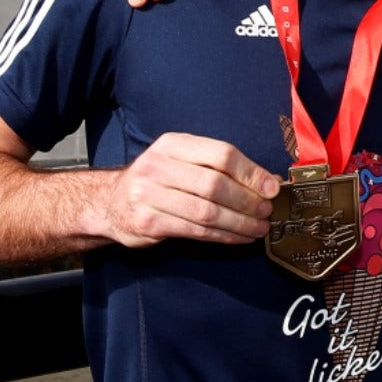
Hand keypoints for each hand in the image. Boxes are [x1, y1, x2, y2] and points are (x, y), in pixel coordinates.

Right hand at [98, 133, 278, 248]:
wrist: (110, 202)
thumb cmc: (157, 180)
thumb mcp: (182, 160)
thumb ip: (218, 167)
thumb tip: (265, 181)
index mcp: (173, 144)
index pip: (221, 155)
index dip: (251, 173)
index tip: (271, 188)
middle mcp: (158, 166)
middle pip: (215, 184)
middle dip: (247, 201)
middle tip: (266, 211)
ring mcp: (149, 195)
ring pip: (207, 211)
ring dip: (239, 222)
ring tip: (257, 227)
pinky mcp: (148, 223)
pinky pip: (195, 231)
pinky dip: (222, 235)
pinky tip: (238, 237)